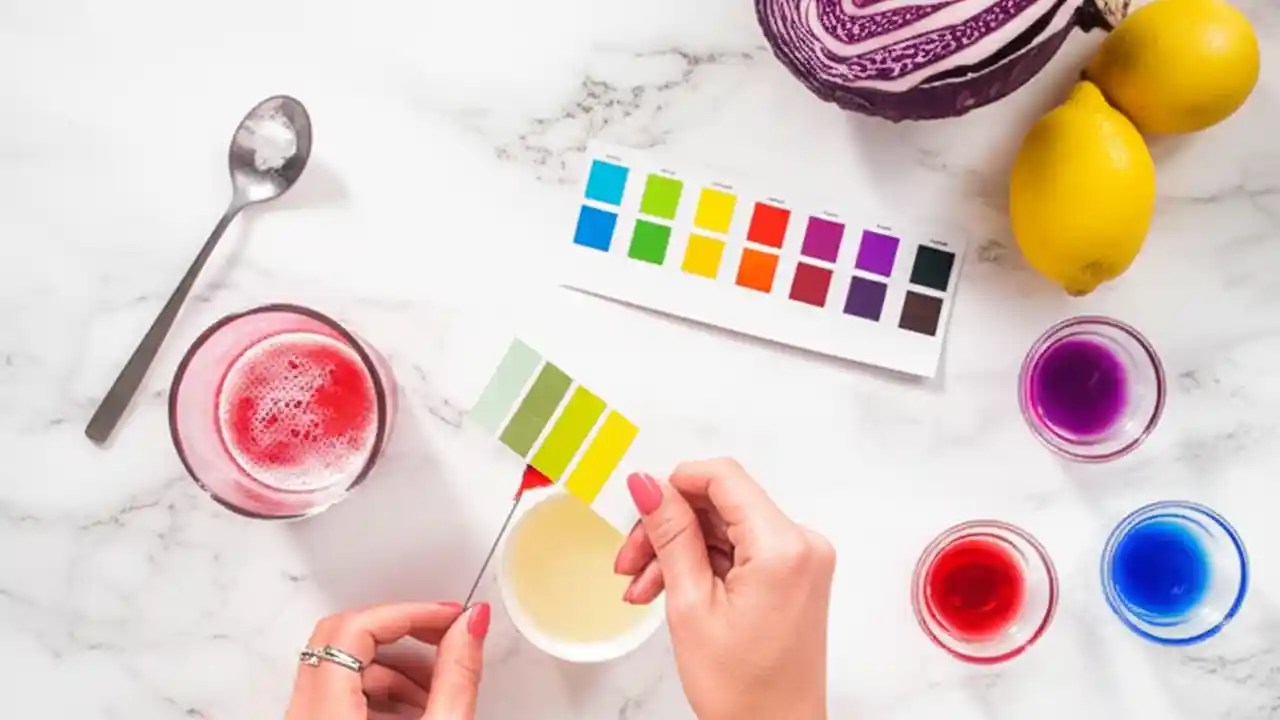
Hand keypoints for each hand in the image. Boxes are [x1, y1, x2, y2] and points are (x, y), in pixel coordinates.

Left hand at [284, 601, 489, 719]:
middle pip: (342, 637)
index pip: (357, 628)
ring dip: (394, 665)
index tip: (448, 616)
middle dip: (402, 631)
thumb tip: (472, 625)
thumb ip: (457, 676)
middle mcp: (304, 715)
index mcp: (327, 712)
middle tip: (445, 635)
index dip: (408, 612)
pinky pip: (338, 693)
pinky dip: (379, 690)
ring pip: (341, 666)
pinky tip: (418, 707)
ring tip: (439, 683)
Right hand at [615, 459, 834, 719]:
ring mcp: (799, 560)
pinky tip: (666, 590)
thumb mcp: (690, 605)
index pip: (724, 477)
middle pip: (720, 503)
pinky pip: (738, 550)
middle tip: (629, 560)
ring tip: (641, 589)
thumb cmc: (743, 690)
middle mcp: (801, 544)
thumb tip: (649, 485)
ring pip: (723, 528)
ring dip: (678, 551)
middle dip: (668, 527)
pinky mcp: (791, 575)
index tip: (639, 503)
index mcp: (783, 547)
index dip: (675, 483)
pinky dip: (701, 565)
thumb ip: (671, 535)